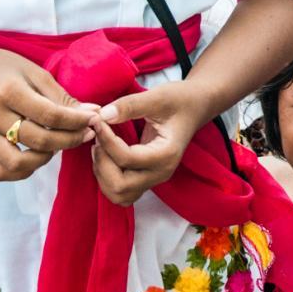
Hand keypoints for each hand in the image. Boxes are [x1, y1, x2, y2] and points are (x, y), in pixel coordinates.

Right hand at [0, 42, 98, 183]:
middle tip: (85, 134)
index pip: (50, 115)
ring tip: (57, 145)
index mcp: (8, 91)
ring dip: (45, 159)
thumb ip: (61, 96)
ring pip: (18, 163)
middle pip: (38, 139)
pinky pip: (2, 172)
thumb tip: (92, 112)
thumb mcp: (34, 72)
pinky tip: (37, 156)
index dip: (77, 121)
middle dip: (69, 140)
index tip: (93, 119)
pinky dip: (23, 170)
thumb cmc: (2, 68)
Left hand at [88, 81, 207, 206]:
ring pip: (119, 195)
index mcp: (166, 155)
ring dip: (102, 174)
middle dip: (102, 162)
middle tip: (97, 137)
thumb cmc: (179, 100)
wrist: (194, 107)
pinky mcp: (146, 178)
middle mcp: (161, 173)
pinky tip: (106, 156)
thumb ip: (130, 105)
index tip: (98, 120)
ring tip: (99, 147)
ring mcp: (154, 178)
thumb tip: (103, 115)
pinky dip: (107, 179)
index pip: (126, 158)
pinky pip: (121, 192)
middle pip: (120, 185)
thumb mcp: (157, 96)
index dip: (106, 140)